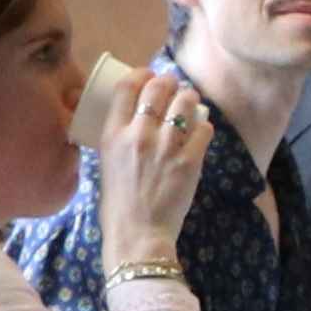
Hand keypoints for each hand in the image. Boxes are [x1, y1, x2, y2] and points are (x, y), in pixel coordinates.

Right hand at [87, 58, 215, 270]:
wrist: (138, 236)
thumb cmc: (117, 205)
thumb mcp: (105, 165)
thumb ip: (118, 141)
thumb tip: (131, 122)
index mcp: (112, 136)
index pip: (126, 88)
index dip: (140, 75)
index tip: (148, 75)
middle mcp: (138, 136)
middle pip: (158, 89)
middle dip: (169, 82)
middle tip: (174, 85)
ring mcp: (166, 148)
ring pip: (185, 104)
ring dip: (189, 98)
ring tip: (190, 100)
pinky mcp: (189, 162)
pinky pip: (203, 130)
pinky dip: (204, 127)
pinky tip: (202, 130)